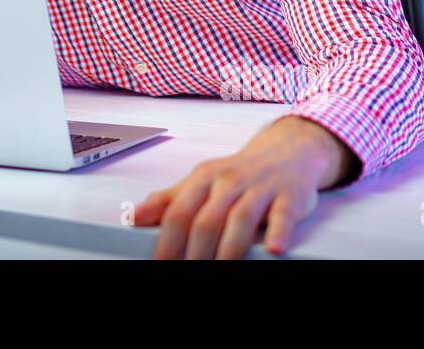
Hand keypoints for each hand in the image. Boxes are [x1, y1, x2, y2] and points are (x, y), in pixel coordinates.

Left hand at [133, 116, 356, 259]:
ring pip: (240, 220)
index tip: (160, 263)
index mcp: (203, 178)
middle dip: (195, 254)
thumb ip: (168, 200)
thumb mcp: (200, 181)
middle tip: (189, 273)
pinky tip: (272, 248)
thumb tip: (134, 216)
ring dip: (229, 251)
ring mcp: (260, 188)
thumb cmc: (238, 172)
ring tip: (221, 270)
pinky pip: (282, 215)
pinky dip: (278, 232)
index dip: (167, 243)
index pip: (178, 213)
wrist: (285, 151)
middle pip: (206, 220)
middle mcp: (229, 181)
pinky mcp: (288, 197)